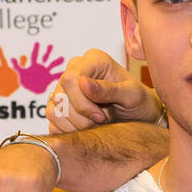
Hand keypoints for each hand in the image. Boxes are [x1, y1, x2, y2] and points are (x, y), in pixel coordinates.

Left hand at [12, 42, 64, 94]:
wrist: (32, 90)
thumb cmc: (26, 81)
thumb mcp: (21, 73)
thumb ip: (17, 66)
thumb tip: (11, 58)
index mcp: (34, 65)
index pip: (34, 55)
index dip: (36, 49)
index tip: (37, 42)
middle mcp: (41, 67)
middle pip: (44, 58)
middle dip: (47, 52)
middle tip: (50, 45)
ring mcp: (46, 72)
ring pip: (52, 65)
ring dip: (56, 62)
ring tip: (62, 58)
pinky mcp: (49, 78)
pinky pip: (56, 75)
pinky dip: (60, 74)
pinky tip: (65, 71)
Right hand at [46, 48, 160, 132]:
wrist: (138, 116)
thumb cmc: (139, 102)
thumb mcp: (132, 95)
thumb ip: (109, 90)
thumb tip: (82, 83)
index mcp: (93, 60)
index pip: (70, 79)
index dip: (82, 103)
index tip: (101, 117)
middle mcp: (75, 69)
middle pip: (60, 96)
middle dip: (80, 117)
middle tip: (101, 122)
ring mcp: (65, 87)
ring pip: (53, 110)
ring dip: (74, 125)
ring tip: (95, 126)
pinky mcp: (60, 106)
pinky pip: (53, 122)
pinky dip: (68, 131)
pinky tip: (86, 130)